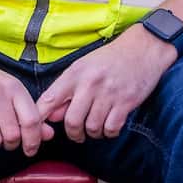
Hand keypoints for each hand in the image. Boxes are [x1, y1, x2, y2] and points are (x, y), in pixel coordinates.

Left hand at [37, 26, 174, 141]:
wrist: (143, 48)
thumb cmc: (110, 59)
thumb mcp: (83, 67)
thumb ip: (66, 91)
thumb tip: (50, 116)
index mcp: (74, 74)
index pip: (49, 100)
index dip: (40, 120)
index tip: (40, 131)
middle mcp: (89, 83)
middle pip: (72, 121)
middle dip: (73, 133)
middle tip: (78, 133)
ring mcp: (108, 93)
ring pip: (92, 127)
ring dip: (93, 133)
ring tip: (96, 127)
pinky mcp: (126, 102)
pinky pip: (111, 128)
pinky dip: (109, 132)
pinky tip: (110, 125)